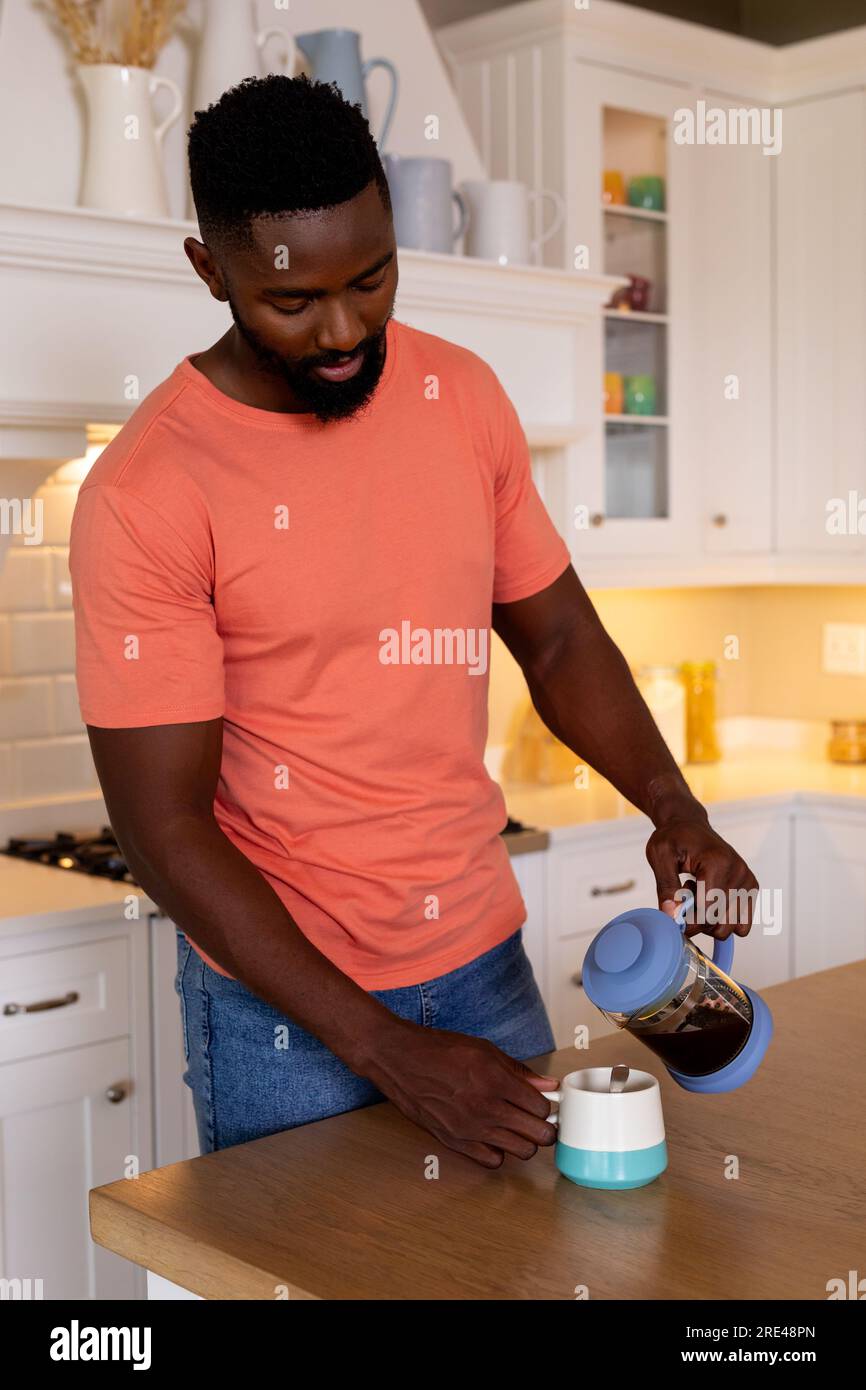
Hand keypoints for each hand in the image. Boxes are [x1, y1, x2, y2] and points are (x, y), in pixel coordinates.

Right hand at [361, 1019, 559, 1168]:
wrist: (400, 1060)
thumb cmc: (440, 1050)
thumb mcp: (485, 1050)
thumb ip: (519, 1071)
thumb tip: (548, 1085)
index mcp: (496, 1081)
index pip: (542, 1108)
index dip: (548, 1106)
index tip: (545, 1103)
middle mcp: (486, 1109)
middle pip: (538, 1136)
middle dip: (545, 1128)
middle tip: (539, 1120)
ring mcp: (471, 1129)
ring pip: (521, 1152)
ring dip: (525, 1141)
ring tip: (517, 1127)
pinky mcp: (455, 1142)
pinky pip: (492, 1161)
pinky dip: (499, 1152)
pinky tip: (494, 1136)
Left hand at [645, 799, 758, 939]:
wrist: (689, 824)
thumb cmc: (674, 837)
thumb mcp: (660, 856)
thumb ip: (666, 888)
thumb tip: (672, 917)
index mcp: (717, 863)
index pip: (707, 912)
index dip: (688, 921)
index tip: (675, 910)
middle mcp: (738, 872)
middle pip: (721, 923)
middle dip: (699, 922)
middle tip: (686, 898)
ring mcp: (747, 880)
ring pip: (732, 927)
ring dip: (712, 920)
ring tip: (699, 895)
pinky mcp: (751, 887)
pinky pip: (742, 922)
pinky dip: (725, 918)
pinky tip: (711, 899)